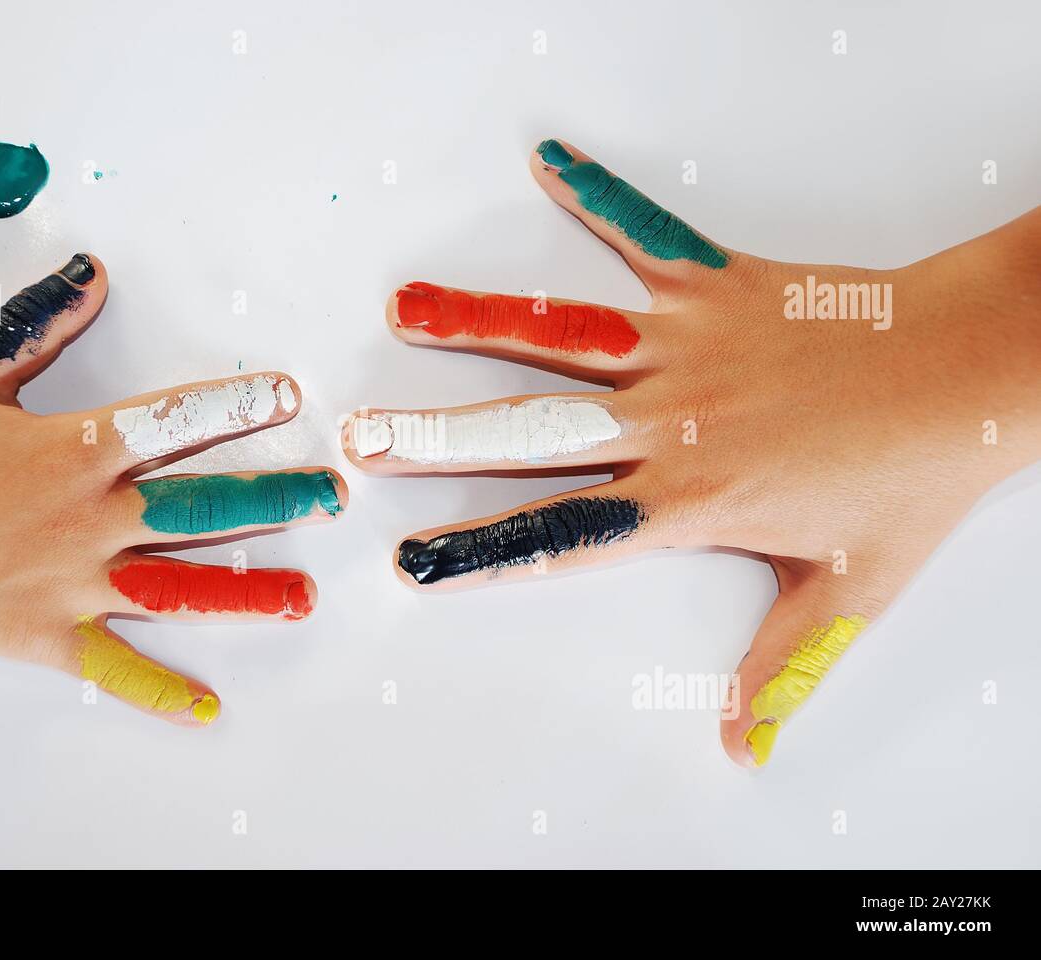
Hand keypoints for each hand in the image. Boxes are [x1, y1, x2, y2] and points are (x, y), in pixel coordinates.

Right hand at [0, 254, 347, 725]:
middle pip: (202, 505)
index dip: (238, 404)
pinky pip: (114, 668)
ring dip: (248, 590)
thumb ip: (35, 323)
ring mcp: (73, 583)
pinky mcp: (47, 635)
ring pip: (180, 587)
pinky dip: (160, 691)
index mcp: (72, 452)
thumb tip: (91, 273)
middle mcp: (88, 519)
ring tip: (306, 594)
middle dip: (276, 497)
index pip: (176, 420)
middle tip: (333, 493)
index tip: (289, 396)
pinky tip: (208, 708)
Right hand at [343, 138, 1040, 766]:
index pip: (564, 536)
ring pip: (563, 335)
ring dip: (479, 320)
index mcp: (693, 498)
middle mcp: (671, 421)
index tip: (414, 562)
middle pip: (531, 434)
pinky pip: (645, 236)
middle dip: (436, 438)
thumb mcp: (846, 590)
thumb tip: (747, 749)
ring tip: (407, 309)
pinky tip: (548, 164)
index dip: (480, 553)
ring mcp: (688, 346)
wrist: (972, 371)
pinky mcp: (716, 287)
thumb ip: (778, 669)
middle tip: (365, 439)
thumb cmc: (911, 475)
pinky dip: (597, 200)